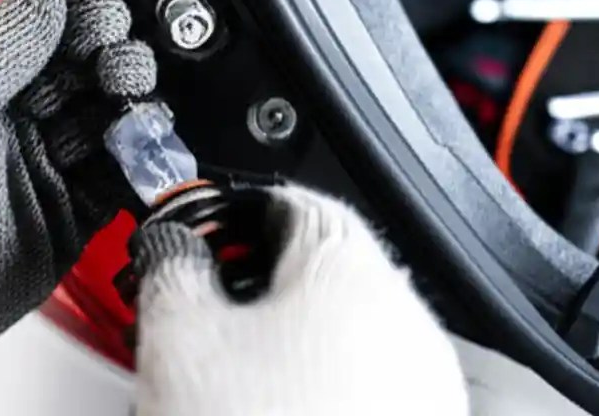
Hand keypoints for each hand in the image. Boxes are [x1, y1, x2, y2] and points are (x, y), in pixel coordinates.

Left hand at [0, 0, 154, 415]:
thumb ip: (2, 38)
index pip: (45, 35)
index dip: (82, 21)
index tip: (109, 18)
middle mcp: (11, 127)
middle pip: (85, 77)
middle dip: (114, 61)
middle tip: (123, 65)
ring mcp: (40, 174)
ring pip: (108, 127)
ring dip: (131, 109)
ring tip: (135, 105)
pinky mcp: (66, 222)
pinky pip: (116, 184)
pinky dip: (136, 164)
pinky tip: (141, 148)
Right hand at [130, 184, 469, 414]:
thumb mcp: (181, 341)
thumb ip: (172, 268)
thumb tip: (172, 246)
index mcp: (355, 274)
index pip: (292, 203)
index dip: (230, 220)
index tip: (196, 246)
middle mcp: (409, 323)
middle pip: (320, 275)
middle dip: (253, 295)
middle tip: (201, 328)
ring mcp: (426, 390)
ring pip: (343, 339)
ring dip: (287, 350)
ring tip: (232, 393)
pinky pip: (366, 392)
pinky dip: (321, 397)